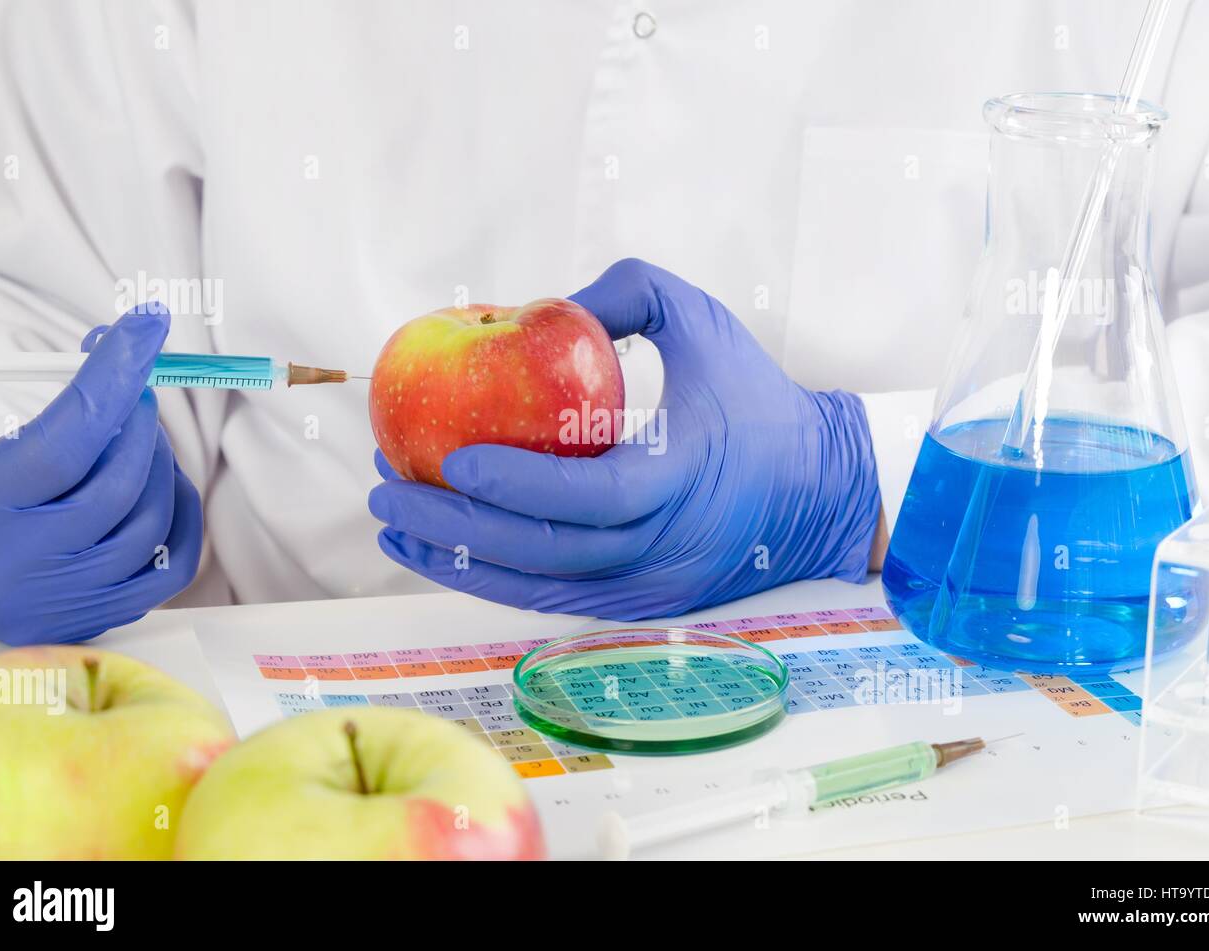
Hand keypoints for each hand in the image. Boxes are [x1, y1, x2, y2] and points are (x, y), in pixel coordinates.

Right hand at [0, 305, 202, 643]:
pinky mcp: (89, 619)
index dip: (115, 377)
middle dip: (141, 424)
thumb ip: (22, 406)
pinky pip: (169, 569)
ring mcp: (61, 596)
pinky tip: (167, 488)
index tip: (145, 327)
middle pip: (121, 482)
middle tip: (134, 395)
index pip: (70, 436)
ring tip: (139, 441)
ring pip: (151, 522)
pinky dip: (181, 519)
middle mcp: (22, 559)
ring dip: (161, 468)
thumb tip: (114, 350)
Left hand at [368, 258, 879, 619]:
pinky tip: (445, 555)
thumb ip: (628, 293)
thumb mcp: (705, 322)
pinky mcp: (643, 604)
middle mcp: (664, 547)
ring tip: (393, 526)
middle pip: (544, 554)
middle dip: (455, 526)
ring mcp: (652, 586)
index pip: (590, 497)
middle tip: (387, 487)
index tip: (450, 458)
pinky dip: (495, 580)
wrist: (822, 491)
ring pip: (540, 589)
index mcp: (683, 477)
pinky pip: (555, 599)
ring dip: (459, 561)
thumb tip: (540, 302)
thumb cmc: (760, 400)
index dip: (516, 485)